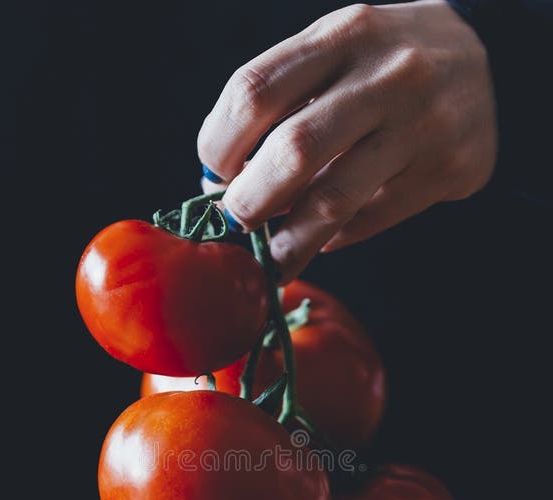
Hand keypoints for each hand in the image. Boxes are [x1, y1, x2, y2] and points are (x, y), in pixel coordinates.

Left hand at [197, 0, 496, 280]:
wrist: (488, 61)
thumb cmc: (387, 62)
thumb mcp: (338, 50)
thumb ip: (285, 99)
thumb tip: (223, 178)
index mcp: (343, 35)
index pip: (255, 91)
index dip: (219, 143)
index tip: (214, 172)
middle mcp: (388, 75)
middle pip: (294, 149)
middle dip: (250, 200)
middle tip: (236, 221)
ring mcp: (423, 124)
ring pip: (335, 198)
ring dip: (289, 240)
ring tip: (271, 260)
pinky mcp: (447, 168)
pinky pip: (373, 218)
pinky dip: (337, 237)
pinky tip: (324, 239)